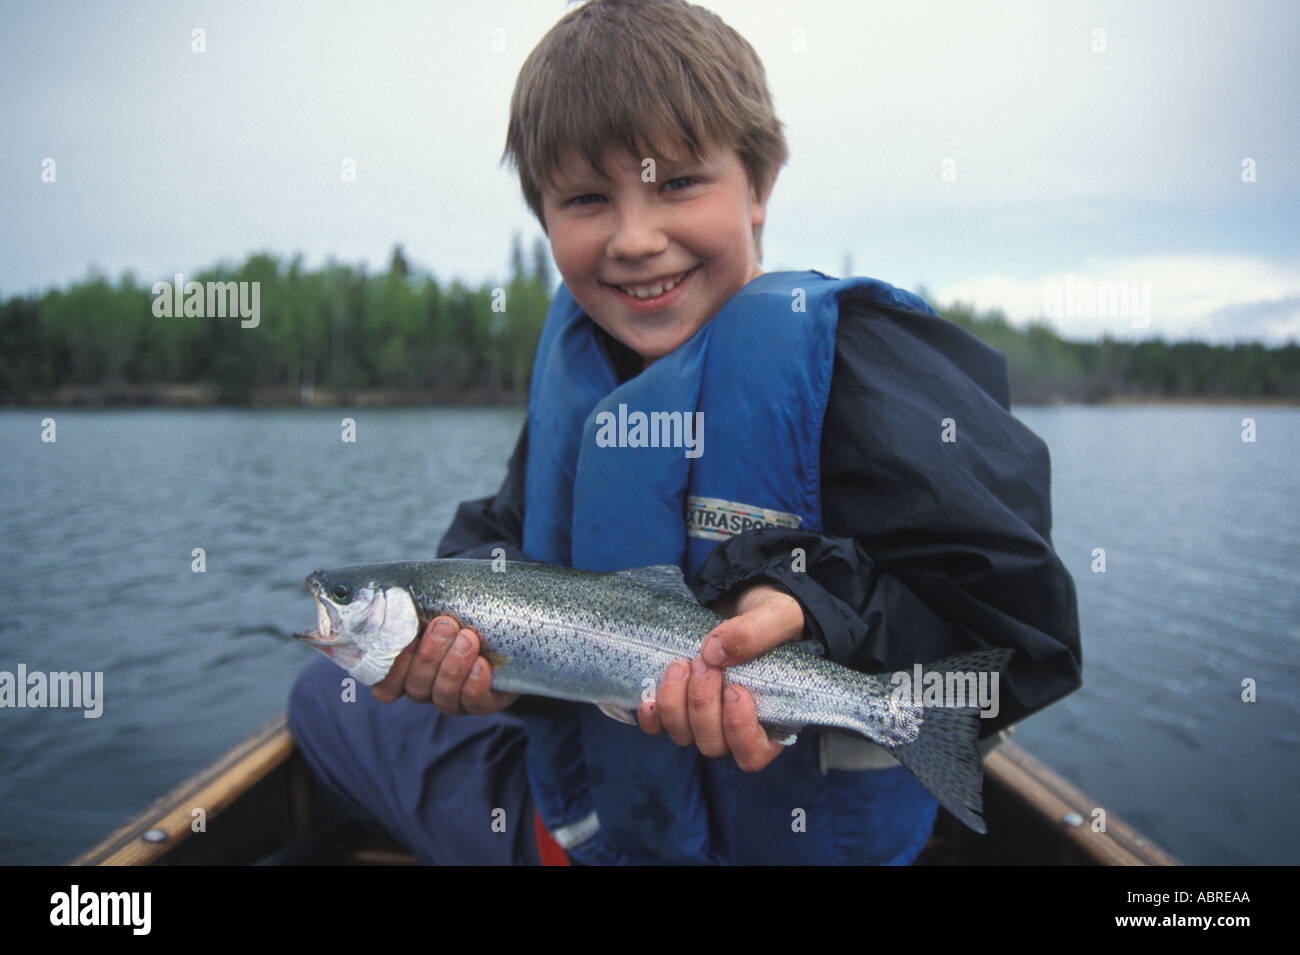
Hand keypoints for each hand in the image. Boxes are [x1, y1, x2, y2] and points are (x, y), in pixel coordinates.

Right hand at [371, 615, 519, 714]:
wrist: (506, 629)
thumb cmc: (460, 612)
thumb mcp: (435, 606)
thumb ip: (415, 605)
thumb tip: (397, 594)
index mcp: (406, 670)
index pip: (385, 684)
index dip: (391, 668)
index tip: (407, 639)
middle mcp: (426, 689)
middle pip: (416, 686)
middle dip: (429, 655)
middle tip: (445, 625)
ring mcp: (453, 699)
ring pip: (443, 695)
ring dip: (453, 666)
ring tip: (468, 638)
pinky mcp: (482, 702)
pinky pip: (474, 702)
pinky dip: (476, 683)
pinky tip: (482, 663)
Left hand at [636, 584, 804, 771]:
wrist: (745, 604)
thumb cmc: (773, 619)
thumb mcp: (780, 616)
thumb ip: (757, 633)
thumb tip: (713, 653)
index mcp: (772, 720)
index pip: (753, 754)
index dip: (739, 731)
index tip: (734, 691)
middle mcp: (735, 729)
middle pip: (712, 744)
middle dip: (702, 705)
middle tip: (704, 664)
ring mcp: (704, 720)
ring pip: (683, 735)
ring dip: (676, 703)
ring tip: (681, 664)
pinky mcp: (678, 707)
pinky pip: (658, 726)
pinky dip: (652, 716)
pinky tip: (650, 697)